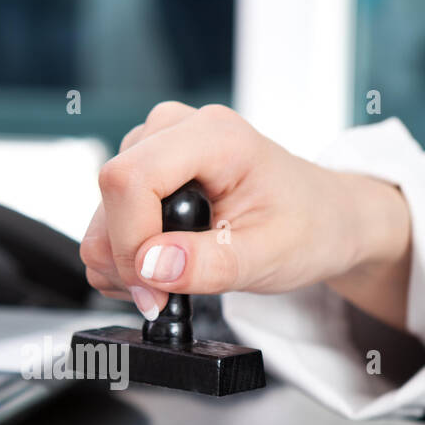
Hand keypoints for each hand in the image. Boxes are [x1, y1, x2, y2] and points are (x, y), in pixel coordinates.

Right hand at [80, 101, 412, 326]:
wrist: (322, 220)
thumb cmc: (308, 226)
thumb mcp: (269, 256)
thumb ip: (209, 263)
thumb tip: (151, 267)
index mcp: (213, 135)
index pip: (131, 178)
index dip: (130, 240)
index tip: (154, 288)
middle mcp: (175, 129)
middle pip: (110, 193)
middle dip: (127, 259)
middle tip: (164, 295)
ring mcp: (154, 147)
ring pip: (102, 211)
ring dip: (124, 263)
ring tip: (173, 279)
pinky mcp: (144, 171)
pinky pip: (107, 219)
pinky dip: (124, 258)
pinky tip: (163, 266)